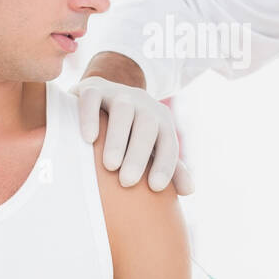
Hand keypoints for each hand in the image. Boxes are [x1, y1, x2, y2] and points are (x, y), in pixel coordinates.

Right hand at [70, 75, 194, 193]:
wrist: (103, 92)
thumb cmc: (129, 130)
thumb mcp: (150, 145)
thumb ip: (170, 166)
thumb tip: (189, 190)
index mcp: (160, 120)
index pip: (168, 143)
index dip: (165, 164)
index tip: (155, 187)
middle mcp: (143, 104)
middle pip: (147, 126)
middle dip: (139, 154)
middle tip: (127, 181)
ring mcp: (118, 94)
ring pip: (122, 111)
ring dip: (118, 138)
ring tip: (110, 166)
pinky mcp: (92, 88)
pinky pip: (93, 99)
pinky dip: (91, 116)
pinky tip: (88, 138)